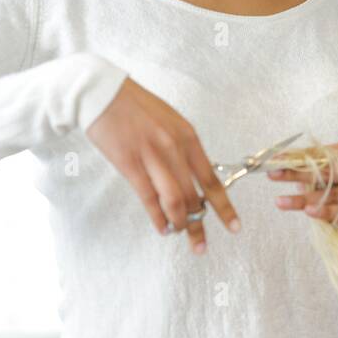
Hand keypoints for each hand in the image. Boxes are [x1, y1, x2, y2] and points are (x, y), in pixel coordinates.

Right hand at [85, 77, 239, 254]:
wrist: (102, 93)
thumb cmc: (137, 107)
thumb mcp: (171, 121)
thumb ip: (183, 147)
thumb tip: (193, 176)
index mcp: (189, 137)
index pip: (212, 179)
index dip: (224, 207)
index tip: (234, 226)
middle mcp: (175, 149)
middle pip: (195, 196)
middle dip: (200, 223)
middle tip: (201, 244)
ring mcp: (153, 157)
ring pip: (175, 201)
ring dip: (180, 224)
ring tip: (180, 234)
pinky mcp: (130, 165)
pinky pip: (149, 199)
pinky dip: (158, 217)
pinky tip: (162, 228)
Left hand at [268, 137, 337, 234]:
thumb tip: (300, 165)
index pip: (330, 151)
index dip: (303, 155)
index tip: (279, 158)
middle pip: (331, 170)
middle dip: (299, 173)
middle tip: (273, 175)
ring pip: (337, 193)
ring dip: (306, 199)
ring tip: (282, 201)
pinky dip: (327, 212)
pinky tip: (308, 212)